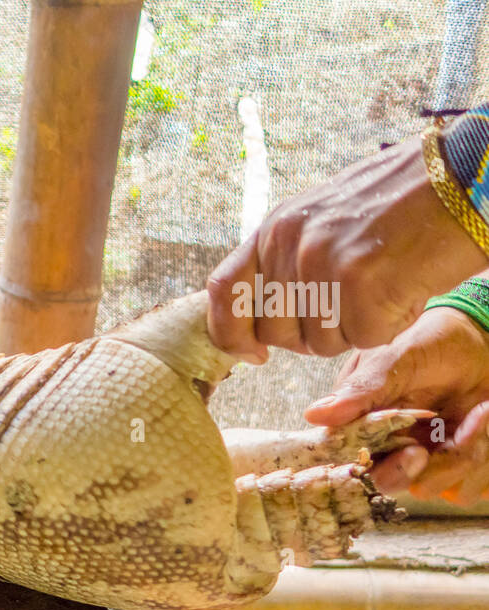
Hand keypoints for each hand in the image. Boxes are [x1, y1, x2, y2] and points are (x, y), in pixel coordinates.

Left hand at [207, 135, 486, 360]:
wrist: (462, 178)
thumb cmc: (401, 201)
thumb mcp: (323, 216)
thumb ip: (287, 258)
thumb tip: (260, 317)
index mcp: (275, 228)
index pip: (224, 291)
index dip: (230, 334)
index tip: (253, 354)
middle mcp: (291, 246)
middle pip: (274, 331)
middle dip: (309, 336)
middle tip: (350, 306)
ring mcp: (324, 267)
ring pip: (319, 343)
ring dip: (353, 330)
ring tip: (382, 285)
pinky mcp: (362, 288)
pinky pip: (363, 339)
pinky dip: (387, 325)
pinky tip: (404, 289)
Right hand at [303, 307, 488, 502]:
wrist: (480, 335)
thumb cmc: (430, 339)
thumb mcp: (394, 359)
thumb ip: (361, 391)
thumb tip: (314, 416)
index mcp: (360, 428)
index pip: (355, 469)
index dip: (383, 471)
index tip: (414, 451)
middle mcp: (388, 448)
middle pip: (397, 485)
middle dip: (431, 465)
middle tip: (458, 430)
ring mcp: (425, 458)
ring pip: (441, 488)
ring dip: (470, 454)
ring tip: (482, 412)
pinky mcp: (458, 463)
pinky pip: (470, 486)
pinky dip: (486, 456)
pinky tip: (487, 418)